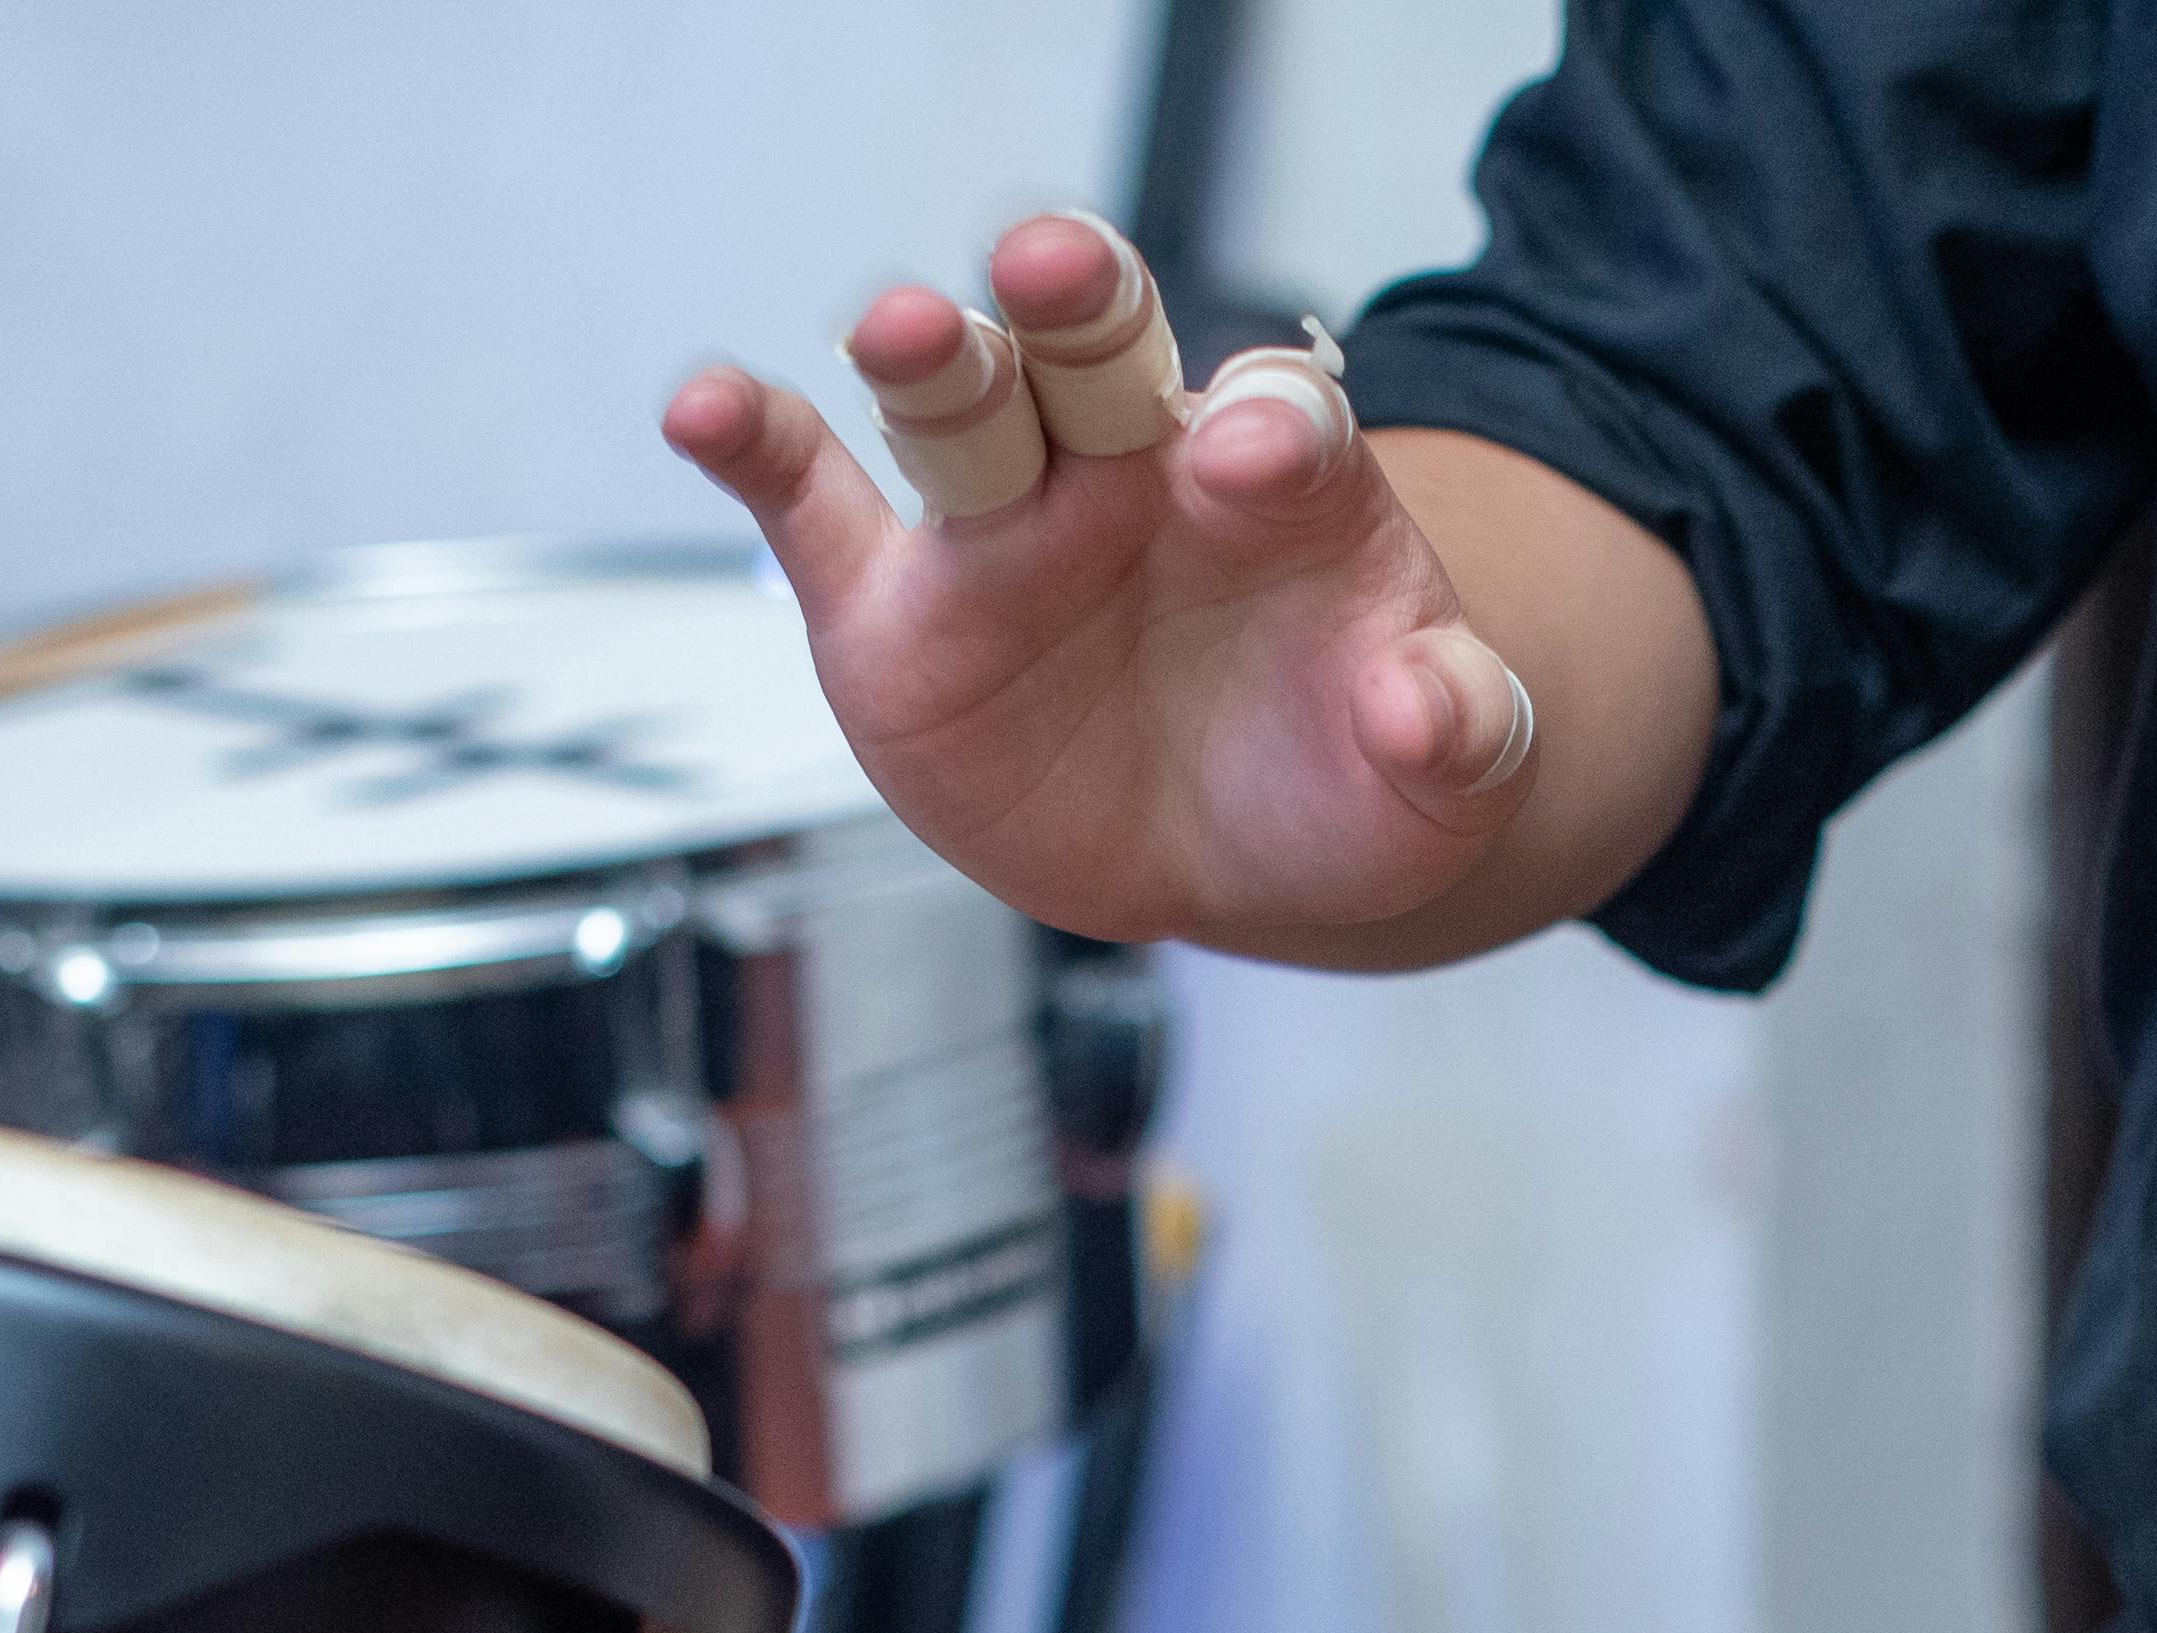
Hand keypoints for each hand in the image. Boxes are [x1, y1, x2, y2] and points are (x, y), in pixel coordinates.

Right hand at [663, 216, 1550, 946]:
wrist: (1249, 843)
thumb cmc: (1351, 768)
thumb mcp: (1445, 769)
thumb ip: (1452, 727)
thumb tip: (1423, 709)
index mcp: (1281, 478)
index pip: (1279, 418)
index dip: (1270, 432)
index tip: (1256, 465)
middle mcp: (1132, 466)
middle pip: (1100, 351)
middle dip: (1077, 302)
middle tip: (1061, 266)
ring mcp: (1012, 525)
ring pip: (963, 408)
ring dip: (931, 358)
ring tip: (905, 332)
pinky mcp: (901, 607)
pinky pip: (815, 507)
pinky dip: (757, 445)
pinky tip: (704, 406)